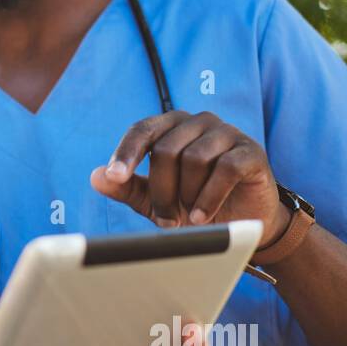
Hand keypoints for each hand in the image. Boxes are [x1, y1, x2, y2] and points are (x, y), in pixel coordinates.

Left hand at [91, 110, 288, 241]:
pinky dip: (209, 197)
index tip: (114, 177)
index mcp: (171, 127)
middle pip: (166, 150)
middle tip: (164, 220)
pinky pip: (225, 168)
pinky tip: (202, 217)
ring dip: (186, 196)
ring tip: (189, 219)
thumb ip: (126, 187)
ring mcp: (227, 133)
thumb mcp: (154, 200)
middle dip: (161, 191)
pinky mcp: (251, 151)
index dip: (126, 153)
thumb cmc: (193, 204)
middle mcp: (198, 122)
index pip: (142, 130)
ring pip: (194, 159)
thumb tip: (95, 177)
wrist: (241, 223)